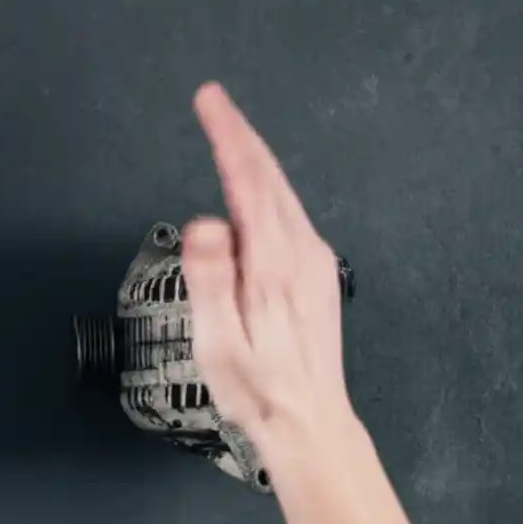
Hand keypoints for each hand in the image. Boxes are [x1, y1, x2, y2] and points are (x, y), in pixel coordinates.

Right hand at [182, 83, 354, 458]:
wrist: (310, 423)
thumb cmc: (257, 389)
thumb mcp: (220, 342)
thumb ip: (211, 280)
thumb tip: (206, 222)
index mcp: (273, 263)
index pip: (249, 181)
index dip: (228, 135)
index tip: (210, 101)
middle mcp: (302, 252)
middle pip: (270, 178)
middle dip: (240, 134)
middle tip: (213, 101)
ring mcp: (314, 262)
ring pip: (282, 194)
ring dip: (254, 159)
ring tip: (227, 133)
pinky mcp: (316, 275)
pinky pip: (287, 215)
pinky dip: (265, 188)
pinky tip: (253, 190)